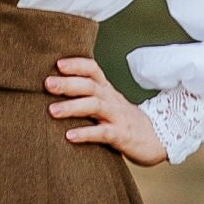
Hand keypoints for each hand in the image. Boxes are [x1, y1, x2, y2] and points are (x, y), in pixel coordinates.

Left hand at [46, 57, 167, 165]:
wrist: (156, 139)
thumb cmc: (123, 121)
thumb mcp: (108, 104)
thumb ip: (87, 96)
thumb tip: (55, 90)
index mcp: (107, 90)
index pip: (93, 70)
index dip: (77, 64)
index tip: (58, 64)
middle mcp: (111, 100)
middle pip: (90, 86)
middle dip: (68, 83)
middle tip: (47, 83)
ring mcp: (117, 117)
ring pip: (95, 106)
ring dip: (72, 107)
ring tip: (52, 110)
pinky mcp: (121, 135)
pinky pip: (102, 133)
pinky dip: (85, 134)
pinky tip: (69, 136)